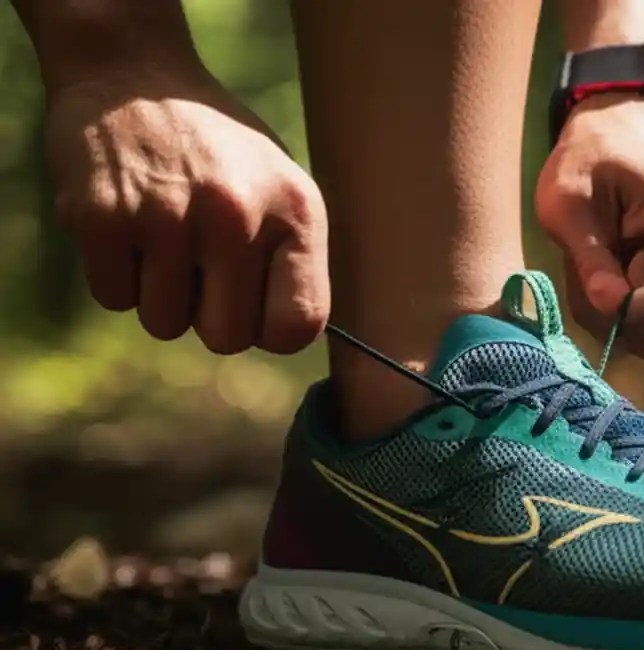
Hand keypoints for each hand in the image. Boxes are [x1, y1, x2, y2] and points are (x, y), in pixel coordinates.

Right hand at [45, 67, 328, 353]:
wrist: (133, 76)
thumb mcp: (281, 189)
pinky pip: (113, 298)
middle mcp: (236, 216)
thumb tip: (290, 336)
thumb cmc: (219, 152)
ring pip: (164, 324)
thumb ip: (294, 262)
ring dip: (159, 293)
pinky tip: (127, 224)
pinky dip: (116, 274)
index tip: (254, 306)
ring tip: (164, 234)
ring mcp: (167, 218)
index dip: (271, 330)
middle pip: (228, 339)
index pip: (299, 324)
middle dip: (209, 315)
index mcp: (294, 212)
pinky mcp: (103, 220)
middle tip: (199, 265)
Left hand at [535, 95, 643, 357]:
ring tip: (605, 252)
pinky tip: (623, 257)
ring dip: (622, 301)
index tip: (591, 292)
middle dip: (620, 308)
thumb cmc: (593, 154)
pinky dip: (634, 296)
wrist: (622, 124)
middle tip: (588, 266)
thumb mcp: (569, 201)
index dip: (628, 313)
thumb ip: (590, 258)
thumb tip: (610, 308)